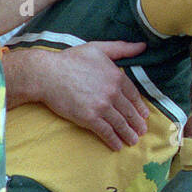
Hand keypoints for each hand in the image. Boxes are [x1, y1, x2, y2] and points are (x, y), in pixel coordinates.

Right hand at [31, 42, 150, 149]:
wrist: (48, 74)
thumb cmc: (70, 59)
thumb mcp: (98, 48)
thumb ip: (121, 48)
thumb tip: (142, 46)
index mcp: (116, 76)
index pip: (133, 95)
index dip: (139, 106)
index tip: (144, 114)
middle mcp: (112, 93)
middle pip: (129, 111)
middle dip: (137, 123)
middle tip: (142, 131)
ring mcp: (101, 107)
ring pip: (120, 124)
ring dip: (128, 134)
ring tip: (133, 141)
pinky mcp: (89, 118)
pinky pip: (105, 132)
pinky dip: (113, 140)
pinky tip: (117, 146)